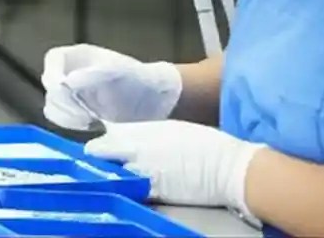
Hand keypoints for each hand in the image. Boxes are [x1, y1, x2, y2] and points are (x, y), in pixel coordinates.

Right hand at [41, 44, 182, 129]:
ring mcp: (73, 92)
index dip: (54, 74)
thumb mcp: (119, 73)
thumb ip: (93, 75)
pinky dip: (71, 123)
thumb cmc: (139, 81)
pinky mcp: (78, 111)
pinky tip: (91, 124)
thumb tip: (67, 81)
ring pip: (53, 104)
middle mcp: (72, 71)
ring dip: (66, 114)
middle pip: (50, 85)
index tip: (64, 91)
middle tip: (84, 112)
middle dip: (63, 100)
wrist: (155, 103)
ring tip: (89, 119)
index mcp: (80, 56)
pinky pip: (62, 119)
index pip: (53, 59)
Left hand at [85, 119, 263, 220]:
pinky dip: (124, 190)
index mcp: (146, 130)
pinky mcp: (153, 191)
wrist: (226, 167)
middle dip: (97, 158)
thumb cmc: (206, 145)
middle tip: (97, 164)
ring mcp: (144, 170)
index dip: (101, 142)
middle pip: (101, 152)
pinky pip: (130, 190)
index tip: (97, 147)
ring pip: (111, 172)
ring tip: (108, 178)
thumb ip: (148, 134)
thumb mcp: (173, 130)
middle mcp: (139, 148)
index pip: (109, 135)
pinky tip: (124, 192)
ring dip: (107, 174)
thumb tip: (131, 139)